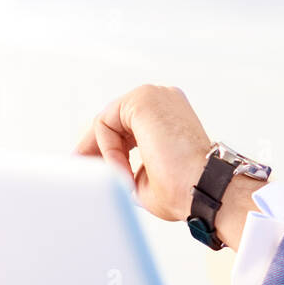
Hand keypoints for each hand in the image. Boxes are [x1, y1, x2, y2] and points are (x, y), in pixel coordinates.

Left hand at [73, 84, 210, 222]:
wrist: (204, 190)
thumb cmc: (183, 190)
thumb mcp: (145, 177)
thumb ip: (124, 165)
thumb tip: (97, 171)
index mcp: (169, 113)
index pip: (125, 125)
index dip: (105, 150)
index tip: (90, 172)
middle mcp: (163, 99)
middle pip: (111, 120)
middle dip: (93, 150)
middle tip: (80, 174)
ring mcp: (154, 95)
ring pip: (106, 123)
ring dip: (105, 156)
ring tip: (117, 181)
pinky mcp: (142, 99)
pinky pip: (105, 124)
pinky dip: (108, 151)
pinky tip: (122, 170)